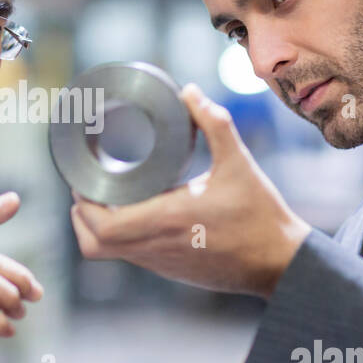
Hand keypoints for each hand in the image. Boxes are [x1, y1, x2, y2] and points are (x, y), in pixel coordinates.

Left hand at [70, 83, 310, 298]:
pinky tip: (129, 213)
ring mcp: (161, 264)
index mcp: (166, 220)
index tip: (83, 177)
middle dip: (81, 214)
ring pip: (108, 254)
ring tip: (104, 195)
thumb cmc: (260, 215)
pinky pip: (130, 256)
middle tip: (87, 183)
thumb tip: (189, 91)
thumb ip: (214, 123)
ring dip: (97, 226)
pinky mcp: (171, 271)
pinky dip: (119, 237)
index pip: (102, 225)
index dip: (82, 203)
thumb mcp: (239, 162)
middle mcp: (156, 246)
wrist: (281, 263)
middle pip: (92, 244)